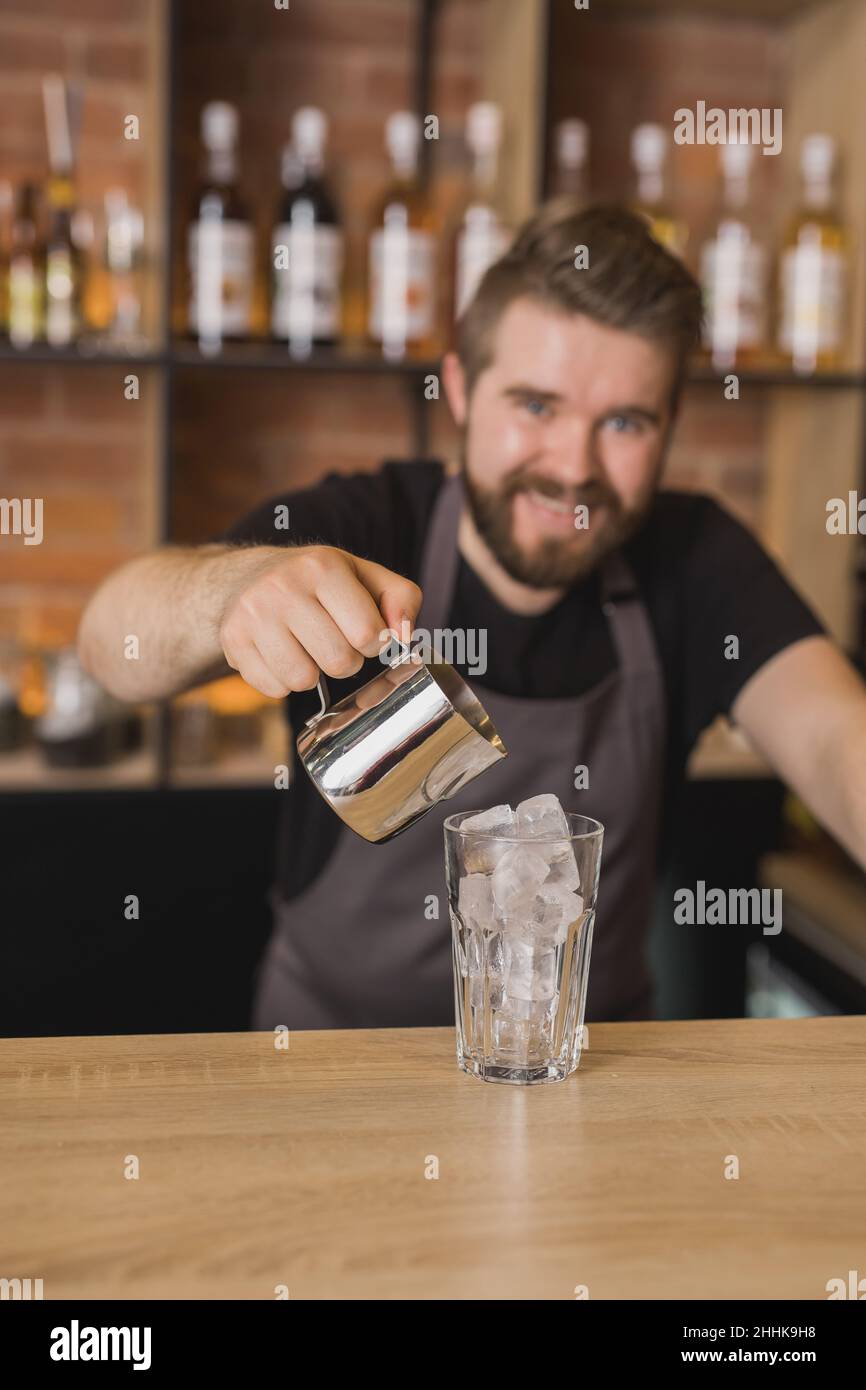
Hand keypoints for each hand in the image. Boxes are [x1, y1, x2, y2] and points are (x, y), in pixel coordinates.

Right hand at [217, 545, 421, 698]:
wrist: (246, 578)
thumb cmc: (317, 582)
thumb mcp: (364, 575)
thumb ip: (402, 599)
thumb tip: (403, 636)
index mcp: (322, 566)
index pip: (367, 633)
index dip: (374, 643)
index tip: (363, 632)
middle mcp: (282, 586)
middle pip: (339, 662)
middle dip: (346, 661)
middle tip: (334, 641)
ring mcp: (252, 614)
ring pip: (303, 680)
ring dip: (313, 673)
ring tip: (306, 648)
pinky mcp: (232, 640)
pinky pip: (274, 689)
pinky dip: (284, 682)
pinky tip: (280, 655)